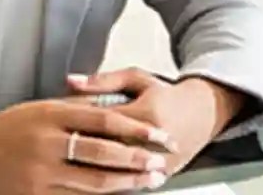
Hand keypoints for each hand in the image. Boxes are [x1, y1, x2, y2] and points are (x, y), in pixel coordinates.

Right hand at [0, 99, 177, 194]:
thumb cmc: (7, 127)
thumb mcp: (41, 107)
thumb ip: (75, 109)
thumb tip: (114, 113)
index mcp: (52, 113)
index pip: (105, 119)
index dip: (137, 128)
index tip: (159, 135)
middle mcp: (48, 141)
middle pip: (104, 152)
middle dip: (138, 160)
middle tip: (161, 163)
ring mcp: (41, 171)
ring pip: (94, 180)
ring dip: (126, 182)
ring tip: (148, 181)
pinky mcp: (35, 194)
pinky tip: (118, 194)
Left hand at [67, 69, 247, 176]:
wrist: (203, 112)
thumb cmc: (166, 94)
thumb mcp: (137, 79)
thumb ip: (103, 81)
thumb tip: (71, 81)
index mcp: (146, 111)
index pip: (105, 123)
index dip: (80, 127)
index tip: (59, 131)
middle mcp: (154, 138)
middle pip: (112, 151)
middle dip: (84, 155)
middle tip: (58, 159)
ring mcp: (161, 158)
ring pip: (123, 171)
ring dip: (97, 173)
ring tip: (72, 175)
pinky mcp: (166, 172)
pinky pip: (136, 182)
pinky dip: (116, 184)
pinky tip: (96, 185)